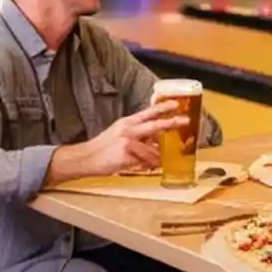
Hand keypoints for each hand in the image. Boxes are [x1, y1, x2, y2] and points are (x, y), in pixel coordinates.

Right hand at [45, 100, 186, 184]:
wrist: (86, 157)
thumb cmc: (104, 147)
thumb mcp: (120, 134)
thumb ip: (138, 134)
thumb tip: (157, 138)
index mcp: (127, 122)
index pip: (148, 112)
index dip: (163, 107)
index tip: (176, 103)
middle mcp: (128, 129)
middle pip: (154, 125)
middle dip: (171, 122)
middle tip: (185, 120)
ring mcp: (127, 141)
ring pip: (152, 150)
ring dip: (157, 158)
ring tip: (158, 162)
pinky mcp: (125, 154)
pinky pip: (144, 161)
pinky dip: (147, 165)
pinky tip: (146, 167)